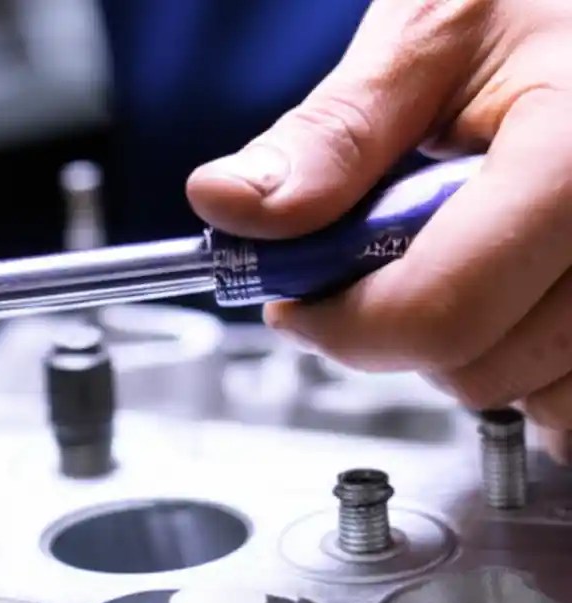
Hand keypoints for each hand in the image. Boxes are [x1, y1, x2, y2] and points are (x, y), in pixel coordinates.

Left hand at [186, 0, 571, 460]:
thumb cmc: (537, 11)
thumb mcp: (424, 39)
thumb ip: (331, 136)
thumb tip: (231, 204)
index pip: (437, 312)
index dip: (339, 322)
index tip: (297, 299)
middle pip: (479, 368)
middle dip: (400, 329)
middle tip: (384, 259)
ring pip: (533, 398)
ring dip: (470, 351)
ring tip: (467, 258)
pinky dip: (526, 364)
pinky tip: (512, 295)